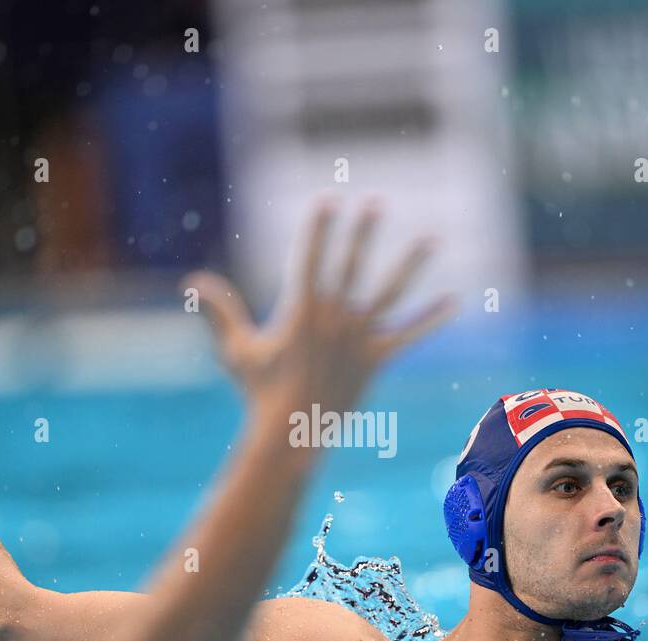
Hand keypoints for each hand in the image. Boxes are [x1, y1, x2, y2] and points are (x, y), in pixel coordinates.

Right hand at [183, 201, 455, 417]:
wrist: (290, 434)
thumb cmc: (258, 392)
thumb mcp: (236, 349)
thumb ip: (219, 312)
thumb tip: (192, 282)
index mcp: (301, 310)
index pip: (309, 257)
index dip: (317, 227)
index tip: (327, 199)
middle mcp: (334, 318)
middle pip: (352, 265)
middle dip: (363, 231)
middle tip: (375, 201)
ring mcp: (358, 338)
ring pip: (390, 293)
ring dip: (411, 264)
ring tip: (432, 238)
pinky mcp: (376, 359)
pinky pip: (409, 335)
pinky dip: (431, 319)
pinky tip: (454, 301)